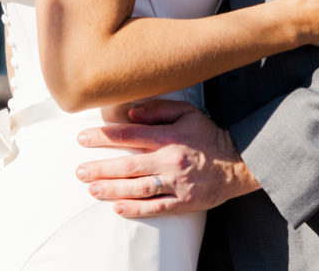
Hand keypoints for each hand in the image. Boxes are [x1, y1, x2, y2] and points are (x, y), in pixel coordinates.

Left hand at [74, 99, 259, 216]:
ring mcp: (177, 183)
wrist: (238, 163)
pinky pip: (156, 208)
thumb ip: (157, 110)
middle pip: (129, 165)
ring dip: (112, 189)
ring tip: (91, 189)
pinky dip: (136, 209)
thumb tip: (129, 114)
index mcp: (169, 136)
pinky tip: (117, 207)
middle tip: (80, 171)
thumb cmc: (208, 135)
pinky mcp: (184, 202)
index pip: (129, 135)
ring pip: (139, 188)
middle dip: (101, 168)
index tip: (83, 139)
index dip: (103, 137)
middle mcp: (171, 160)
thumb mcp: (186, 112)